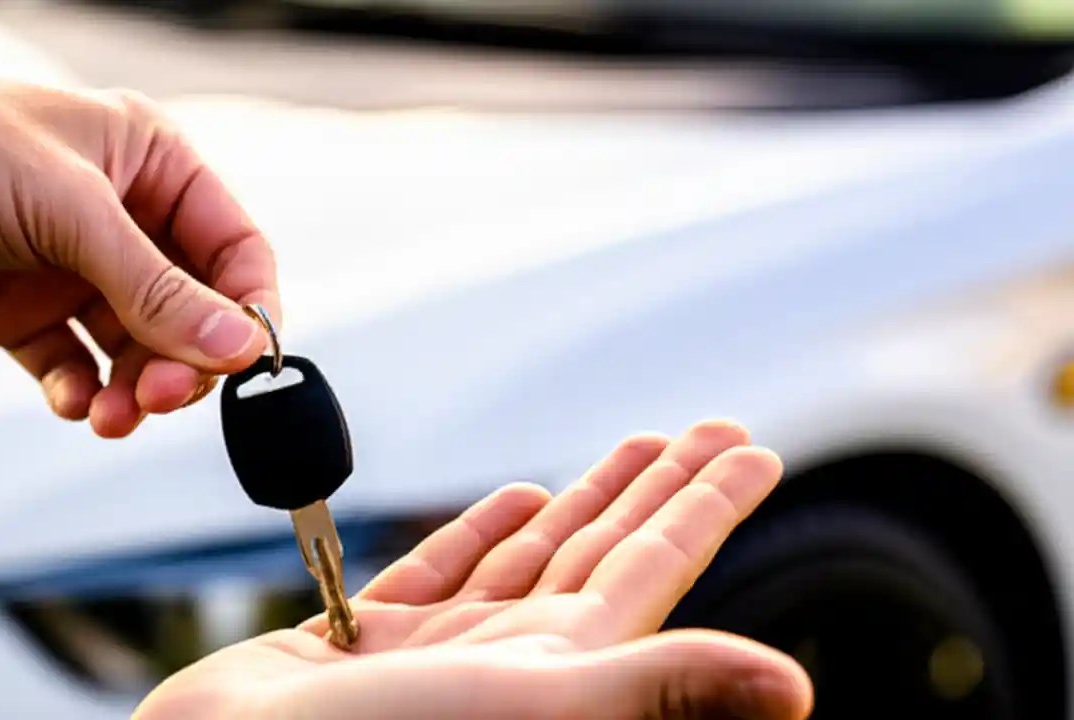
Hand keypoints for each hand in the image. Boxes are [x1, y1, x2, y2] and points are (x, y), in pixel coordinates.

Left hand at [0, 56, 276, 436]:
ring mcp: (73, 268)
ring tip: (110, 416)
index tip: (243, 365)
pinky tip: (71, 400)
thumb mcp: (71, 213)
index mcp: (154, 165)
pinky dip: (82, 391)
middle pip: (192, 311)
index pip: (235, 249)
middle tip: (159, 397)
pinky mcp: (25, 311)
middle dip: (184, 361)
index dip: (248, 310)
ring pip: (138, 349)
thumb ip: (158, 289)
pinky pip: (78, 364)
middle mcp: (122, 218)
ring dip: (134, 390)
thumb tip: (240, 347)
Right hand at [133, 421, 814, 719]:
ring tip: (632, 449)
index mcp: (568, 669)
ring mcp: (446, 657)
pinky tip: (521, 500)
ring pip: (535, 558)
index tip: (755, 450)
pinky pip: (445, 577)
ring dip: (585, 501)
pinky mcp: (372, 650)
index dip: (709, 504)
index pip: (659, 565)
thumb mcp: (539, 703)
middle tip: (710, 430)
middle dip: (659, 488)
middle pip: (610, 552)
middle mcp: (517, 662)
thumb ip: (659, 685)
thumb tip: (797, 689)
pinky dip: (485, 534)